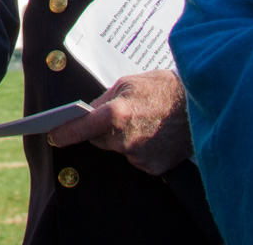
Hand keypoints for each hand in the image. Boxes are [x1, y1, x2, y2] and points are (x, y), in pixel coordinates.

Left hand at [48, 70, 191, 174]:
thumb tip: (86, 113)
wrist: (199, 105)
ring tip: (143, 122)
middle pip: (99, 140)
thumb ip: (103, 101)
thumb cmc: (162, 89)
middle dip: (103, 129)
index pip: (80, 129)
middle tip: (121, 114)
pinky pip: (136, 158)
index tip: (53, 136)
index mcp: (115, 114)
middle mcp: (124, 139)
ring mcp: (139, 156)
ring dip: (123, 138)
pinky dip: (140, 148)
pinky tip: (154, 134)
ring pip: (118, 149)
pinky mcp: (153, 168)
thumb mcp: (127, 84)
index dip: (64, 133)